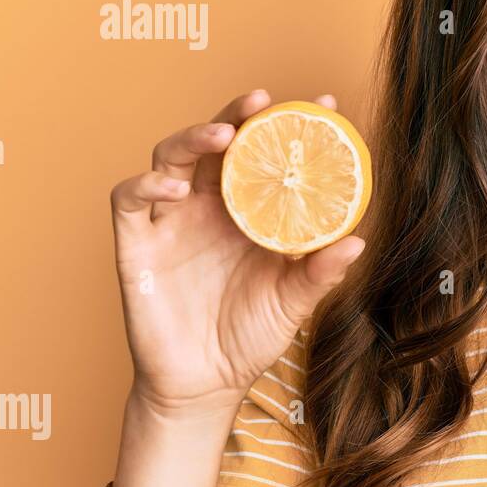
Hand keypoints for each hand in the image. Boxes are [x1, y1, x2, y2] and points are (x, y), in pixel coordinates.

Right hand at [109, 89, 365, 414]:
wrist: (205, 386)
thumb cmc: (249, 337)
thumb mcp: (293, 302)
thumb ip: (320, 272)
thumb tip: (358, 242)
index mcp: (247, 210)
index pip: (266, 155)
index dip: (291, 126)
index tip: (327, 105)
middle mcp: (207, 206)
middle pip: (215, 143)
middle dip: (236, 115)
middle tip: (262, 101)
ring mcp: (169, 221)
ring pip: (171, 157)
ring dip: (193, 137)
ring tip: (223, 135)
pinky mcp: (136, 245)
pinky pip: (129, 200)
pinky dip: (146, 184)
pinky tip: (174, 188)